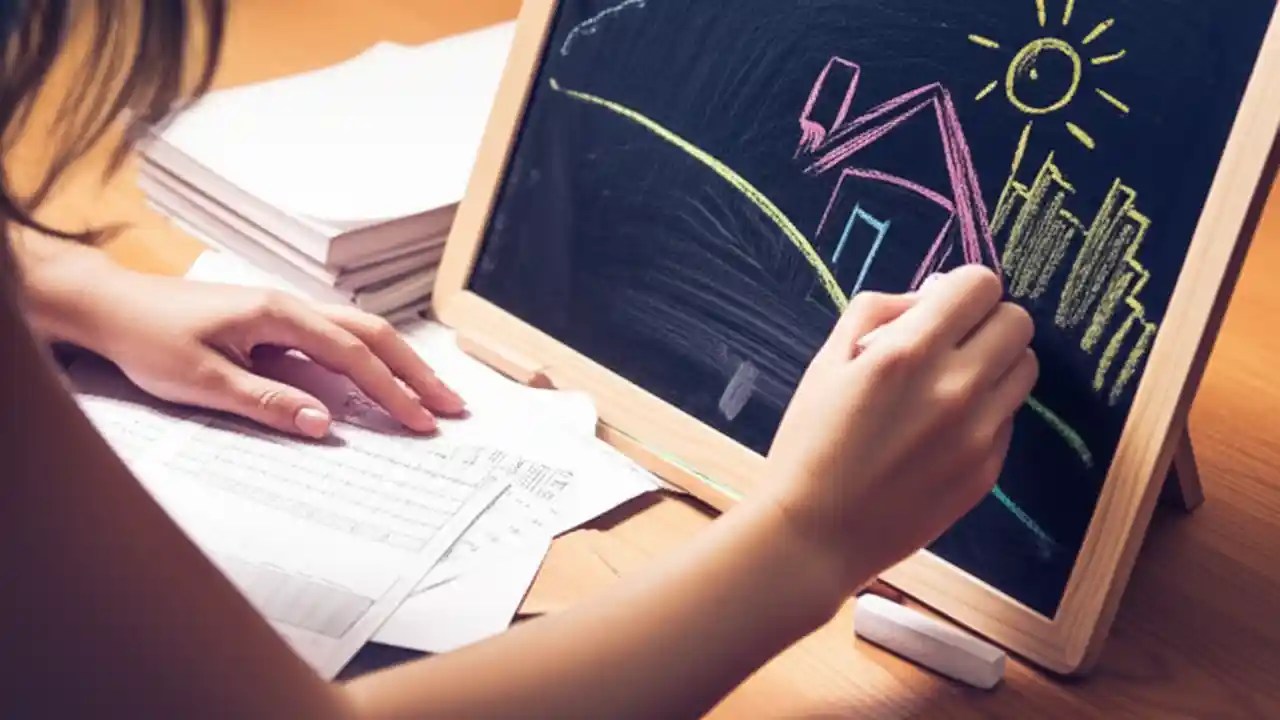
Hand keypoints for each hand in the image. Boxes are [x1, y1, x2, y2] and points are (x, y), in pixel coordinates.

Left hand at [84, 272, 462, 438]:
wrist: (110, 306)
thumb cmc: (149, 338)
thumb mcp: (203, 381)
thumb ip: (267, 403)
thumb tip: (324, 424)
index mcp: (279, 315)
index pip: (352, 355)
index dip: (390, 390)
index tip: (421, 420)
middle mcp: (291, 306)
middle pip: (372, 335)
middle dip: (415, 372)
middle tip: (450, 406)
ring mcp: (285, 314)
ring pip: (358, 334)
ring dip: (397, 363)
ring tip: (429, 394)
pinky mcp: (275, 326)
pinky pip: (335, 340)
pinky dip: (368, 361)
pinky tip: (380, 381)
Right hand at [759, 265, 1037, 594]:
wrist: (816, 534)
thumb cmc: (810, 443)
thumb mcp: (827, 361)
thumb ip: (879, 312)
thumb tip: (931, 296)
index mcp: (908, 353)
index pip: (982, 285)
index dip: (962, 289)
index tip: (943, 306)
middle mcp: (954, 388)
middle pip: (1017, 322)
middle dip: (985, 321)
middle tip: (951, 342)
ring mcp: (977, 434)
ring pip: (1025, 368)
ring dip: (995, 363)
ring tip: (953, 383)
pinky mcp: (987, 471)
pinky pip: (1008, 418)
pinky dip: (986, 411)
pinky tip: (942, 430)